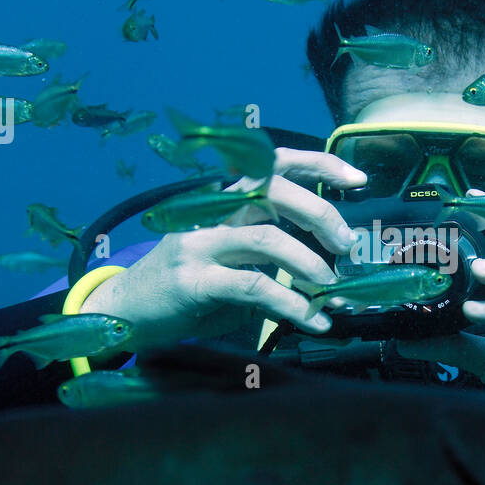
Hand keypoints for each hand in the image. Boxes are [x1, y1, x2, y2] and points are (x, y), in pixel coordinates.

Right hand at [80, 149, 365, 352]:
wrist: (126, 312)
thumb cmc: (189, 286)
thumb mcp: (233, 263)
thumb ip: (272, 258)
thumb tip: (332, 272)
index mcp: (223, 200)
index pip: (272, 163)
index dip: (317, 164)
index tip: (358, 178)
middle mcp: (210, 212)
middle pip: (273, 190)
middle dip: (320, 213)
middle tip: (346, 245)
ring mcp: (198, 244)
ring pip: (268, 238)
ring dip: (309, 263)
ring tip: (331, 289)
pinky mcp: (193, 281)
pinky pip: (254, 287)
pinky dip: (292, 305)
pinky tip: (312, 321)